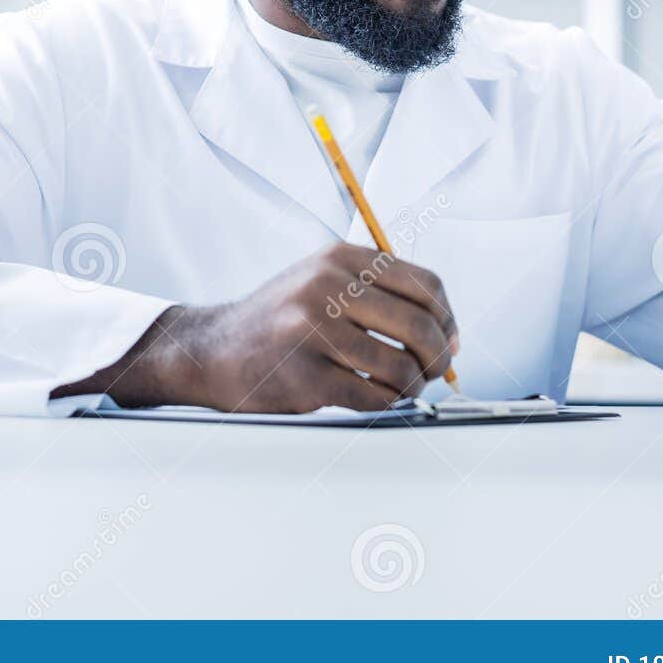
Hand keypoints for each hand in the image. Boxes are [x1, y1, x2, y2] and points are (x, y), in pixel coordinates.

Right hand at [58, 242, 457, 411]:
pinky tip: (372, 398)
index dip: (448, 317)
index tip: (448, 339)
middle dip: (438, 356)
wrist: (212, 350)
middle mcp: (327, 286)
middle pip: (420, 324)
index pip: (426, 284)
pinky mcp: (305, 376)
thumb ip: (380, 293)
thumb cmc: (279, 320)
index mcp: (340, 258)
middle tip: (433, 371)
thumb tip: (449, 333)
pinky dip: (384, 405)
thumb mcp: (323, 281)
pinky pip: (372, 398)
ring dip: (411, 386)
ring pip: (400, 366)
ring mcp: (313, 330)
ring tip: (399, 388)